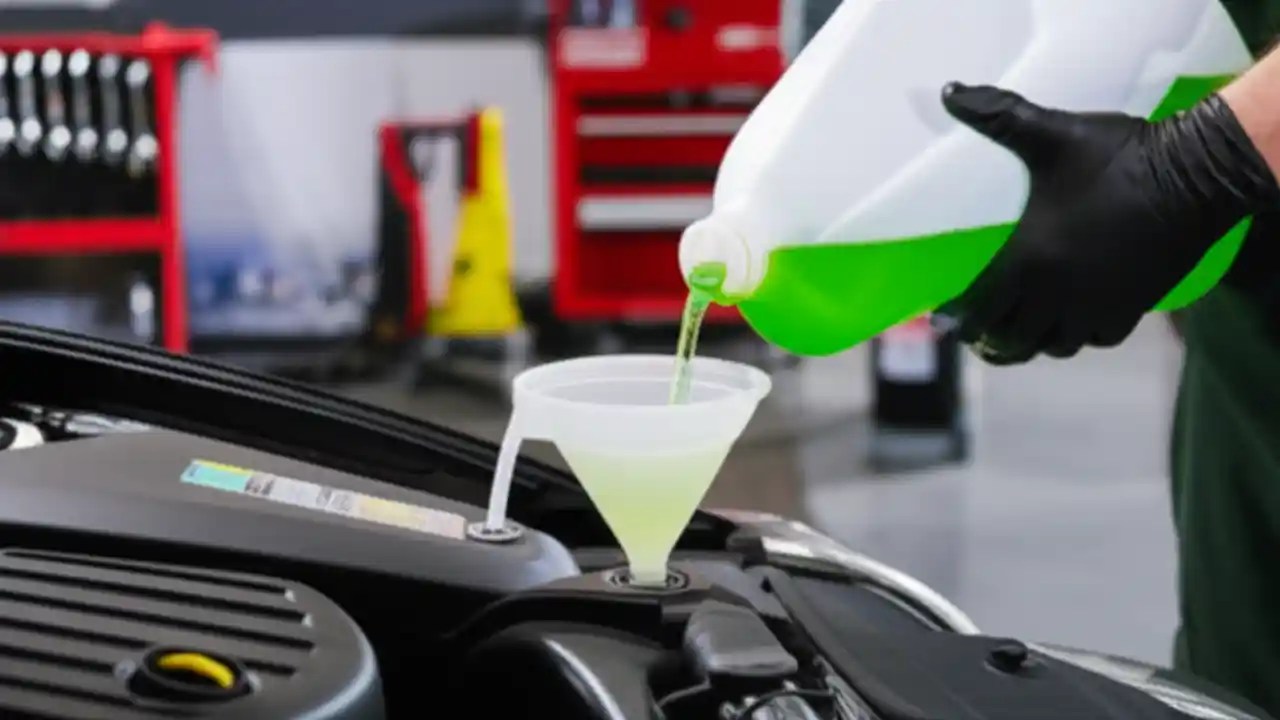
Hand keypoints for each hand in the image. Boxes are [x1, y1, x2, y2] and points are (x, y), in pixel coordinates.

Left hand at [938, 83, 1279, 363]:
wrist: (1196, 174)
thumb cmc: (1119, 157)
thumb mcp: (1050, 135)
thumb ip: (997, 116)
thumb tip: (950, 92)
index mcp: (1029, 261)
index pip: (980, 311)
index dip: (958, 320)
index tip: (947, 319)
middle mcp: (1058, 295)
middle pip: (1012, 340)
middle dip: (990, 340)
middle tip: (978, 331)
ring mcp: (1096, 306)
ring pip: (1054, 346)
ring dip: (1033, 341)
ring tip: (1022, 326)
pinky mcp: (1132, 307)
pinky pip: (1096, 340)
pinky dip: (1079, 337)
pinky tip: (1072, 322)